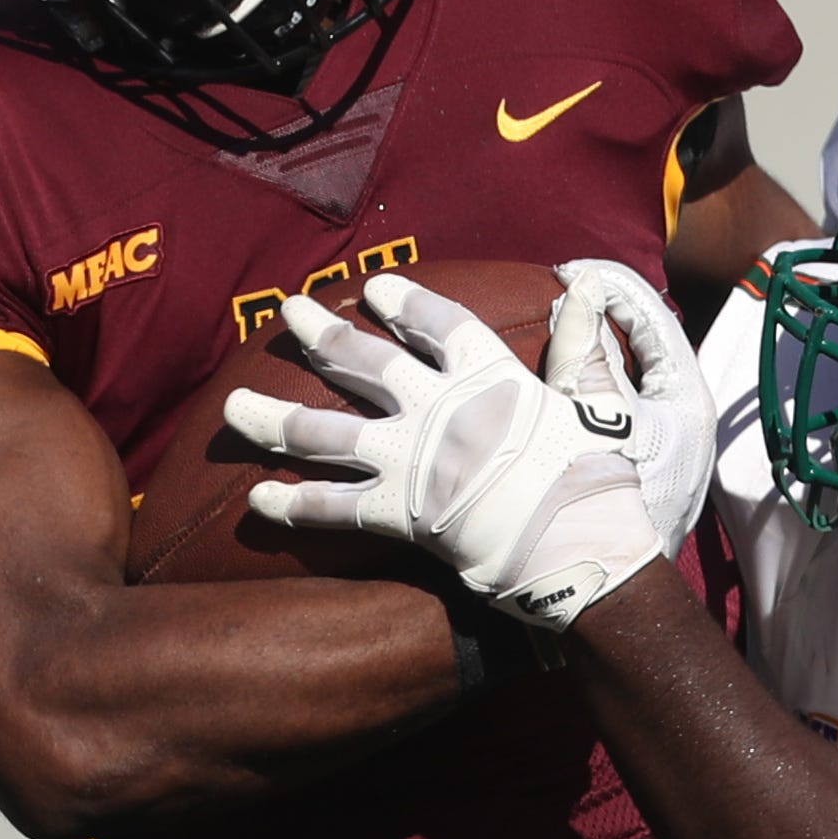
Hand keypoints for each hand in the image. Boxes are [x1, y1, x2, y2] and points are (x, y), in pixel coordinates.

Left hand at [227, 281, 672, 628]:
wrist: (585, 550)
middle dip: (321, 336)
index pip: (441, 324)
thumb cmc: (604, 485)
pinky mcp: (401, 513)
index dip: (406, 304)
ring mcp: (414, 460)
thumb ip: (582, 353)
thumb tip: (583, 295)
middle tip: (288, 313)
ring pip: (325, 433)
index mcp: (493, 379)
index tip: (376, 288)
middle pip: (366, 363)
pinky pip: (333, 507)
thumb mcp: (602, 407)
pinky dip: (294, 505)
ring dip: (273, 419)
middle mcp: (441, 410)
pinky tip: (258, 500)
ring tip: (233, 407)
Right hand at [547, 260, 724, 560]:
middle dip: (599, 311)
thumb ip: (582, 354)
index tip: (562, 274)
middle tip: (554, 294)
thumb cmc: (602, 506)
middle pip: (645, 342)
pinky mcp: (644, 466)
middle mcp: (685, 419)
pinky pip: (617, 404)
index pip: (653, 316)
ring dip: (591, 346)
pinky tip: (552, 379)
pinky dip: (588, 382)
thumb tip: (576, 297)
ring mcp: (667, 444)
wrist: (606, 594)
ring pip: (631, 373)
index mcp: (685, 400)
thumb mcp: (586, 417)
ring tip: (548, 327)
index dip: (607, 284)